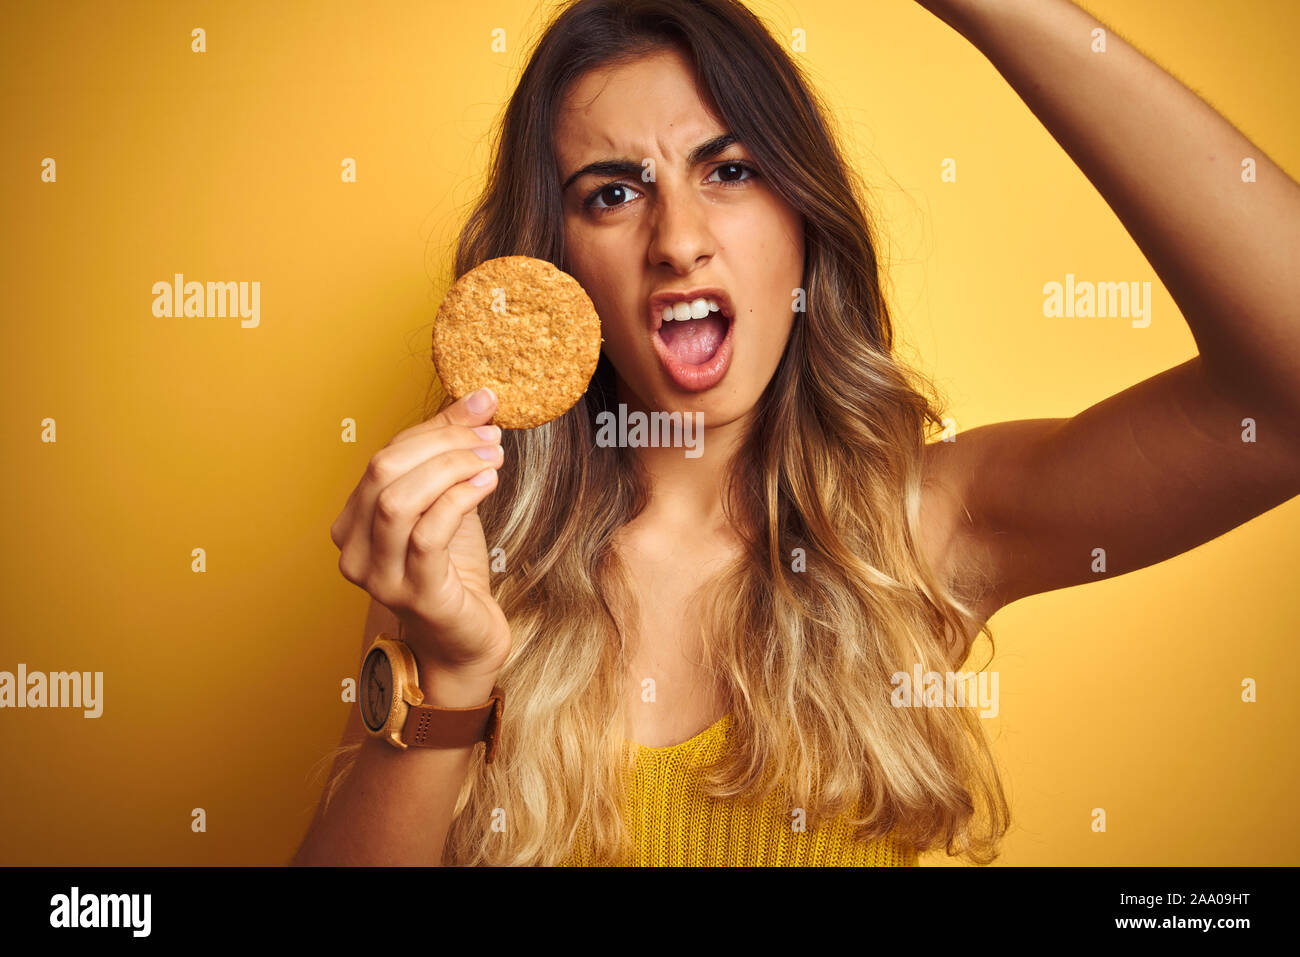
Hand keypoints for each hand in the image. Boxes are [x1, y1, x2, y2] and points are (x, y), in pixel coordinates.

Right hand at [331, 387, 510, 679]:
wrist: (466, 639)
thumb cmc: (454, 570)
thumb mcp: (449, 500)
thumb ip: (452, 451)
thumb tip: (481, 398)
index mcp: (352, 522)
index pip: (384, 457)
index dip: (435, 429)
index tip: (483, 411)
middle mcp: (354, 549)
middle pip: (384, 472)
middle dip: (443, 445)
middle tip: (490, 437)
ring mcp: (379, 575)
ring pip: (399, 500)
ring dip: (452, 469)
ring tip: (492, 459)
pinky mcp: (412, 593)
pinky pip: (428, 533)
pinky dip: (459, 499)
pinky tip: (487, 484)